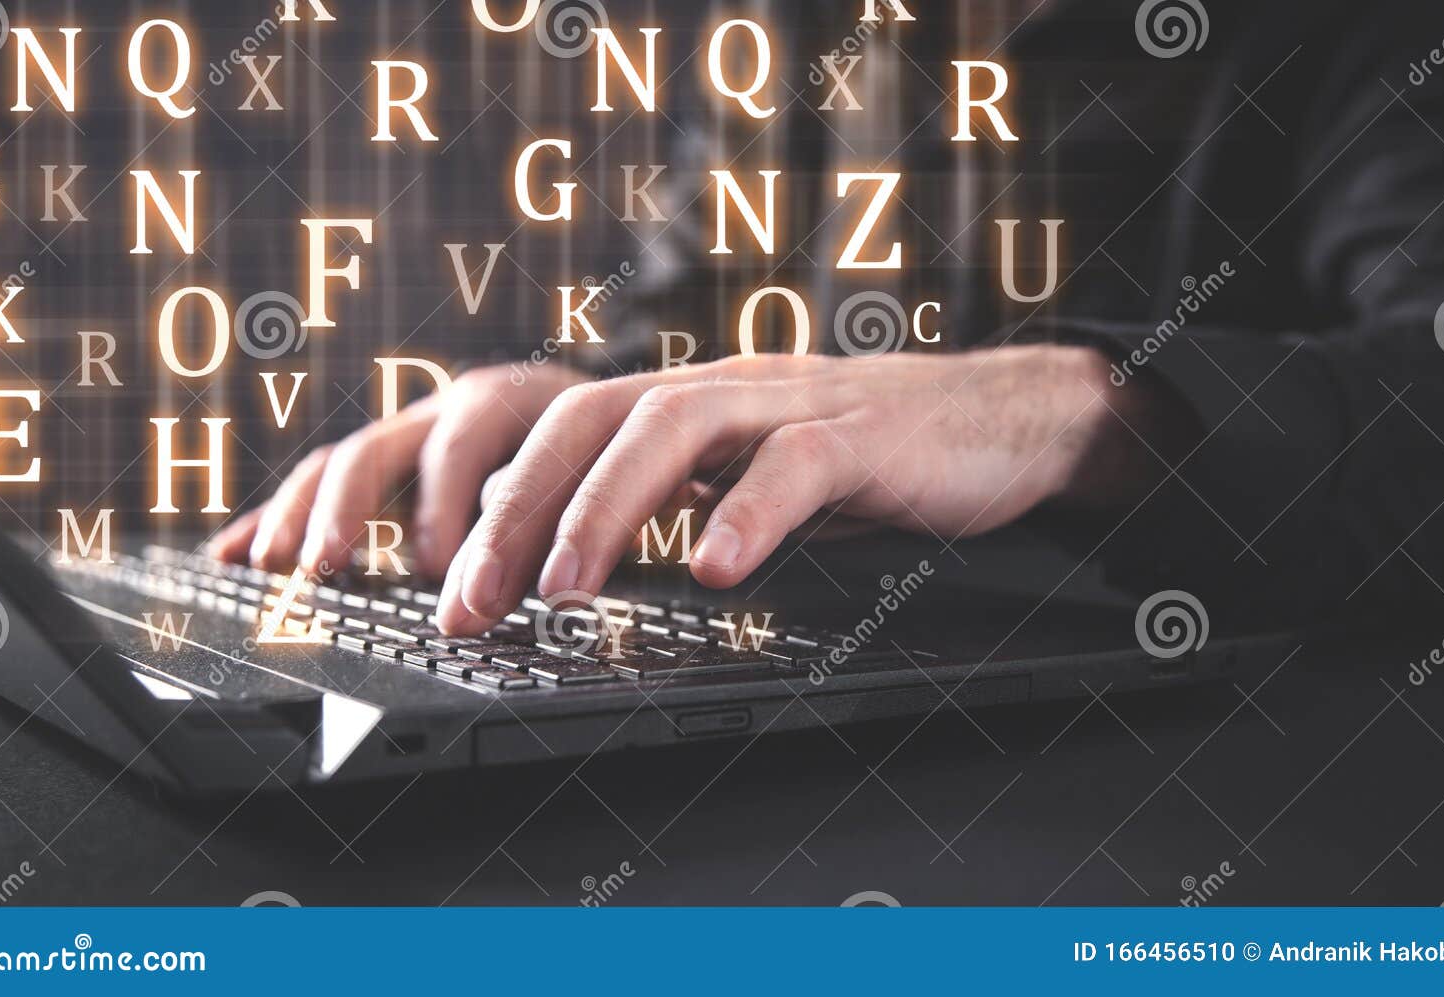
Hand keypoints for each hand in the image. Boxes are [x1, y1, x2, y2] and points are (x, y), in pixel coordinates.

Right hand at [205, 363, 589, 573]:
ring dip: (303, 515)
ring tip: (275, 566)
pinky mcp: (389, 467)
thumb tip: (537, 566)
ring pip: (341, 463)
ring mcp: (414, 435)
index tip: (438, 569)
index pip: (465, 447)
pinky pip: (321, 487)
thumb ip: (564, 515)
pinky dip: (277, 520)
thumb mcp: (601, 475)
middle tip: (327, 564)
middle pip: (382, 446)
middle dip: (349, 508)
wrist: (615, 416)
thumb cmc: (609, 456)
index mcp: (510, 405)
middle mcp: (452, 411)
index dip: (446, 509)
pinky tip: (231, 558)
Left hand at [433, 345, 1167, 634]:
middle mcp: (721, 392)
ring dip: (603, 509)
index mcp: (684, 407)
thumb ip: (671, 500)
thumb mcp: (746, 477)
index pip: (555, 428)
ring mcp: (790, 404)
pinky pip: (795, 462)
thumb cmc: (864, 459)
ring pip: (670, 426)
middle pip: (586, 417)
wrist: (999, 421)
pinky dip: (746, 513)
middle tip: (470, 604)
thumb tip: (567, 558)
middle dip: (515, 512)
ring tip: (563, 590)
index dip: (487, 497)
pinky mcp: (863, 435)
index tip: (443, 585)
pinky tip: (713, 566)